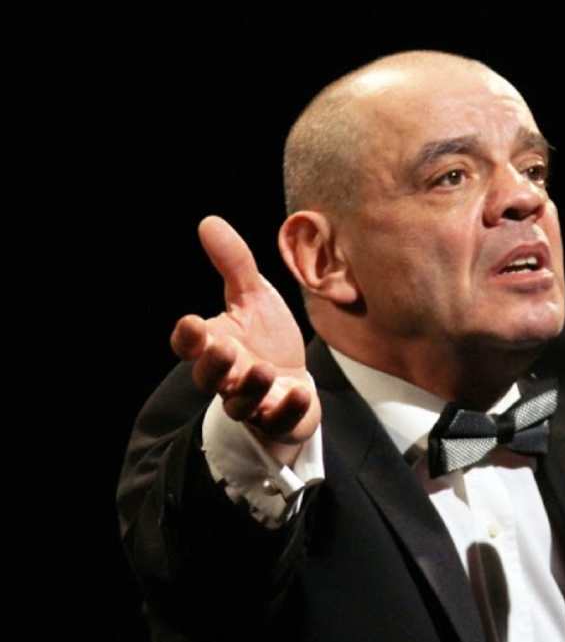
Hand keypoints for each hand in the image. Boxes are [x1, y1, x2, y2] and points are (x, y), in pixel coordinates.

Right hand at [170, 216, 319, 464]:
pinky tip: (299, 393)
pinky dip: (288, 409)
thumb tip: (209, 222)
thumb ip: (234, 265)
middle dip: (215, 364)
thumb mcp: (253, 298)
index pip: (189, 346)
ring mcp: (253, 402)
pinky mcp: (280, 419)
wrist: (294, 382)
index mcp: (216, 346)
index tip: (191, 322)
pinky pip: (280, 420)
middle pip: (209, 378)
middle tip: (224, 348)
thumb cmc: (266, 340)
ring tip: (263, 368)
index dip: (188, 338)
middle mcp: (228, 377)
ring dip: (250, 387)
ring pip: (241, 403)